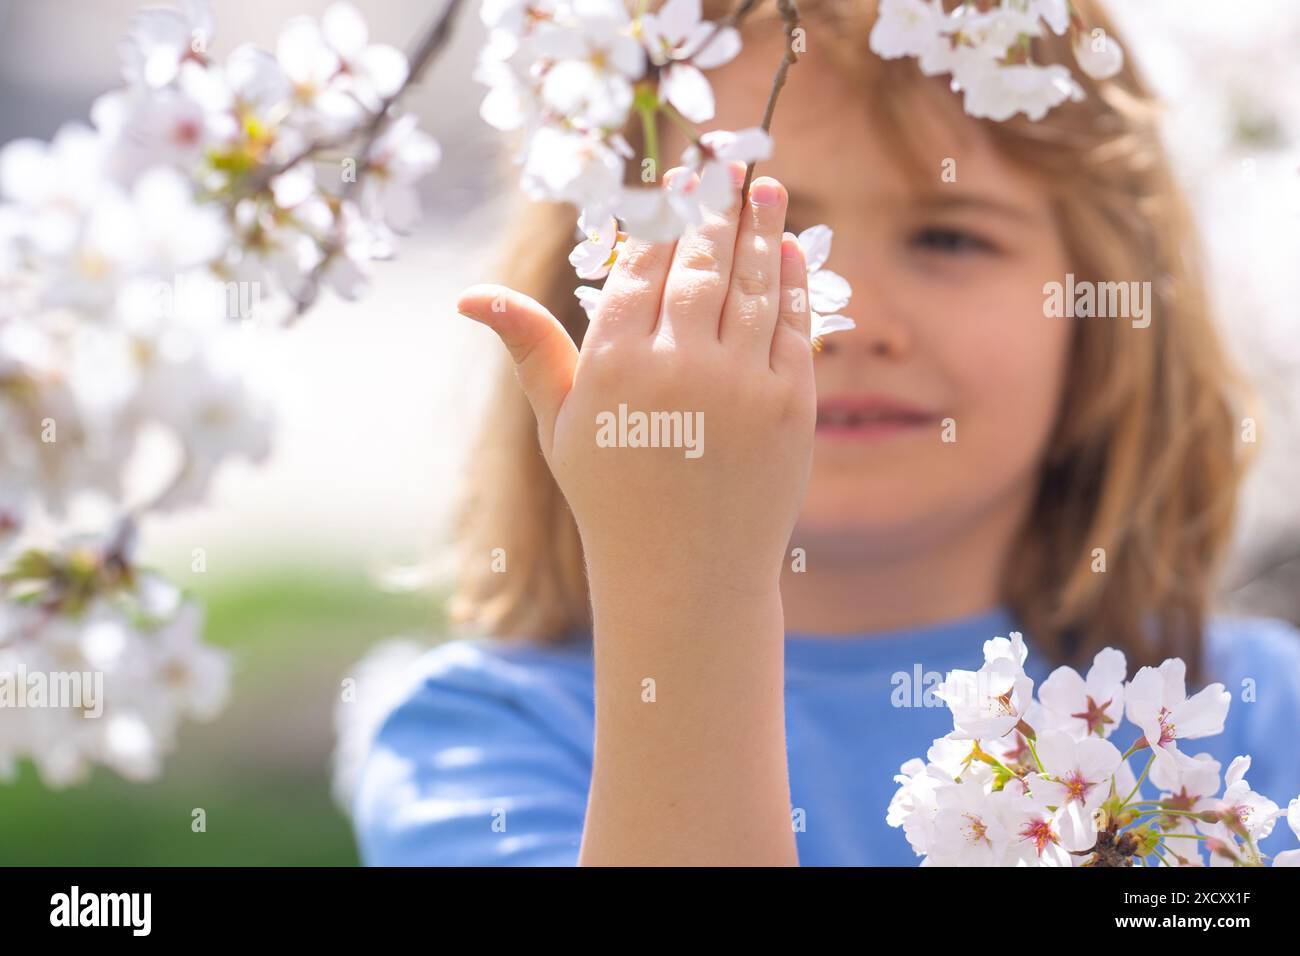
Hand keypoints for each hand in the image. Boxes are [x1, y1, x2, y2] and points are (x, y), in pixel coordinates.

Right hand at [457, 163, 813, 594]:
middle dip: (712, 207)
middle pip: (699, 263)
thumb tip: (471, 294)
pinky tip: (791, 250)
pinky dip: (795, 280)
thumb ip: (531, 349)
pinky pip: (794, 325)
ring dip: (761, 226)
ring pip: (752, 283)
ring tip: (763, 186)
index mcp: (614, 369)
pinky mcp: (792, 406)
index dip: (659, 223)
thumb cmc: (613, 498)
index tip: (672, 186)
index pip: (640, 270)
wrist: (688, 577)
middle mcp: (678, 369)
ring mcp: (742, 386)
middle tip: (723, 167)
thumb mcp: (561, 426)